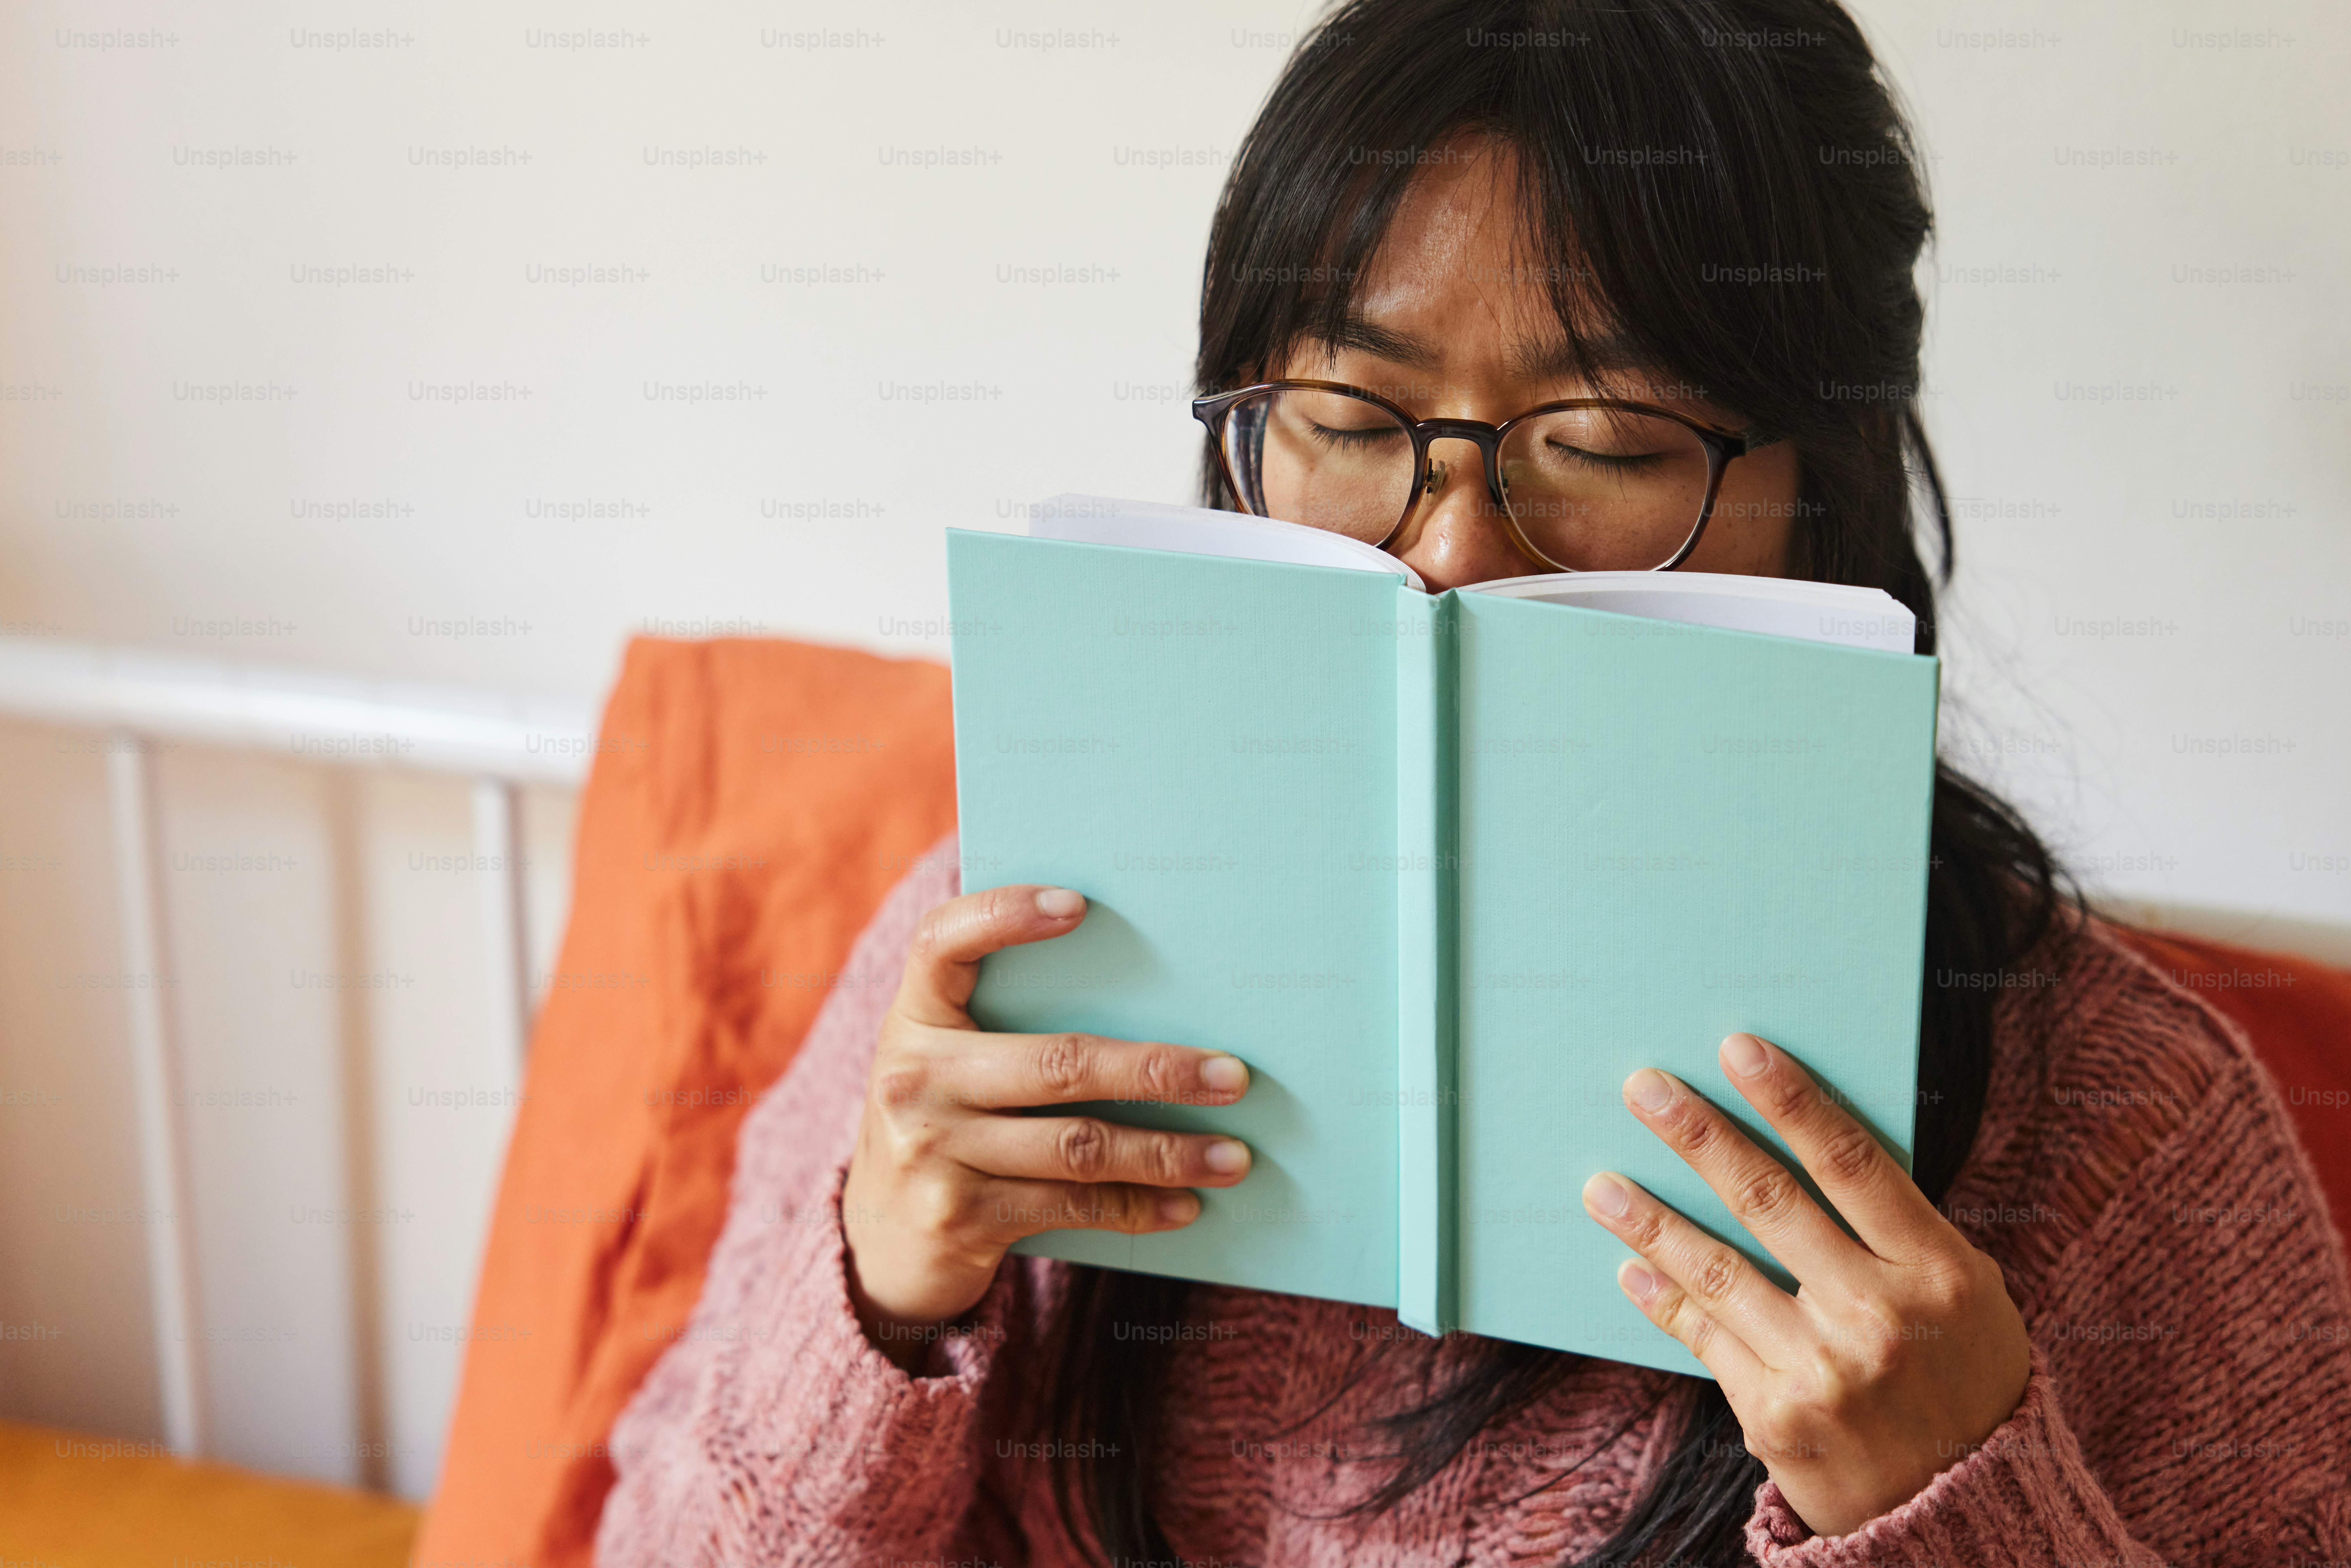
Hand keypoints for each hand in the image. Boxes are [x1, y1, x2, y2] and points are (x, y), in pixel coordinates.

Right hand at [842, 884, 1251, 1367]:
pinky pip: (1071, 1206)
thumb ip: (1011, 1025)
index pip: (944, 941)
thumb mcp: (953, 1062)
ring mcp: (933, 1151)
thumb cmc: (944, 1123)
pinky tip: (1187, 1204)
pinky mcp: (960, 1217)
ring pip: (1078, 1146)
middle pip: (1057, 1063)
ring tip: (1233, 1155)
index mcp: (913, 1017)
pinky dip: (1137, 1207)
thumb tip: (1153, 1000)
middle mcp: (914, 1079)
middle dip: (1156, 1071)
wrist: (878, 1241)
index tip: (1079, 904)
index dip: (1004, 914)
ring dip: (1167, 1152)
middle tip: (1232, 1076)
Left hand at [1580, 1032, 2030, 1537]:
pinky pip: (1705, 1340)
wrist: (1971, 1507)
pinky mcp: (1777, 1418)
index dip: (1792, 1100)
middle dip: (1699, 1137)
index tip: (1738, 1048)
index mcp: (1935, 1270)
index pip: (1851, 1162)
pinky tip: (1630, 1268)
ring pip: (1718, 1272)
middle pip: (1770, 1201)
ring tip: (1600, 1186)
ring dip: (1651, 1221)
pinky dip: (1663, 1299)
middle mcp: (1877, 1315)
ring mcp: (1822, 1370)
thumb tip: (1809, 1144)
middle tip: (1644, 1087)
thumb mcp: (1962, 1292)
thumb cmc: (1963, 1376)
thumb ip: (1895, 1227)